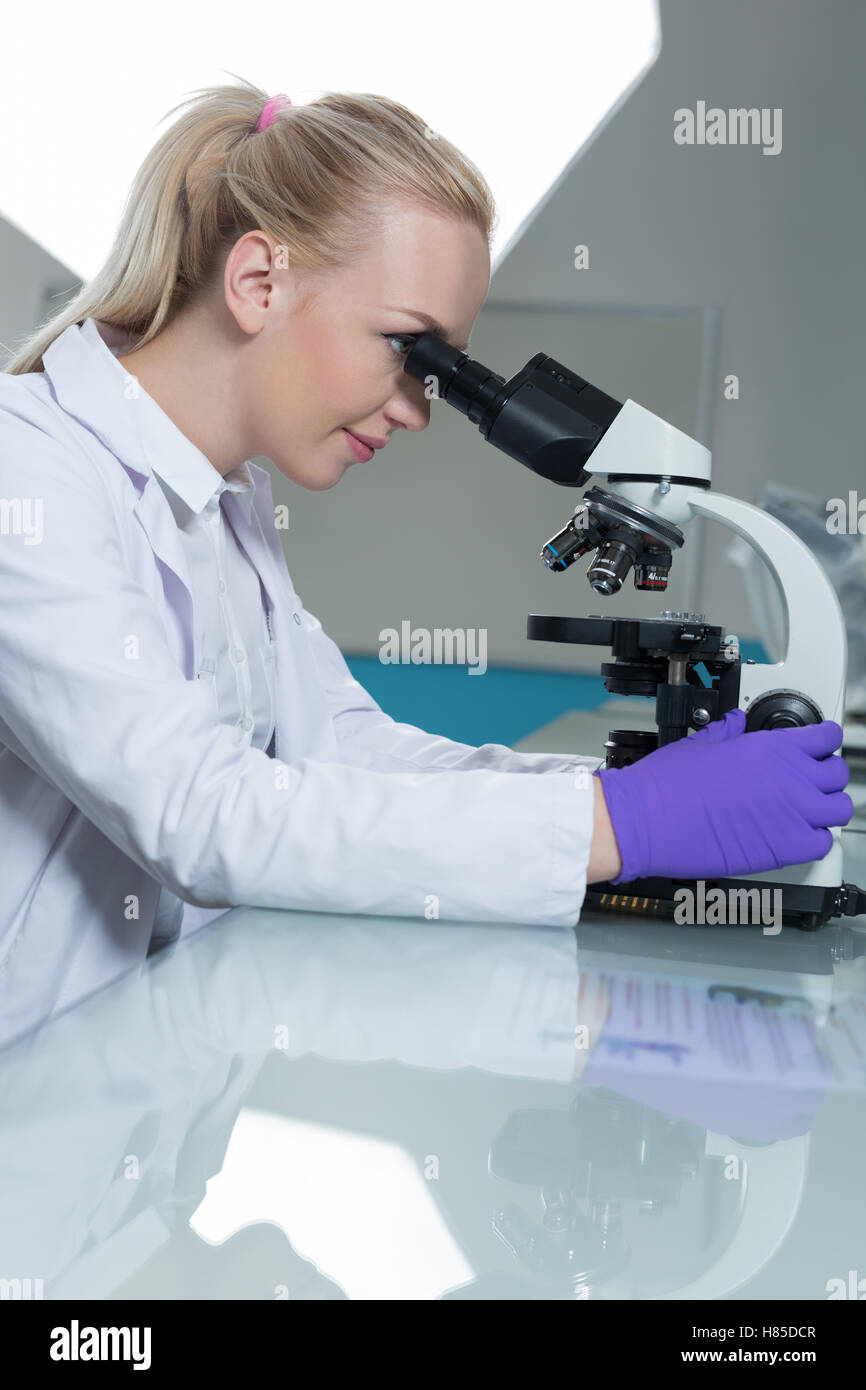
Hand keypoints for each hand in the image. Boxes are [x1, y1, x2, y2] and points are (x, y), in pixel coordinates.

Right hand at [595, 709, 852, 882]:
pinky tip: (797, 837)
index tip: (817, 748)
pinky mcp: (783, 848)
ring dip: (827, 808)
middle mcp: (787, 777)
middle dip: (826, 776)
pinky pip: (822, 844)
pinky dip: (815, 840)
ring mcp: (790, 814)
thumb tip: (737, 722)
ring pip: (839, 809)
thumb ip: (728, 732)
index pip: (826, 737)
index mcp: (769, 747)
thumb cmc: (664, 785)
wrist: (646, 821)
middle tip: (810, 782)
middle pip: (837, 773)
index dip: (823, 742)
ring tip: (809, 812)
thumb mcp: (698, 743)